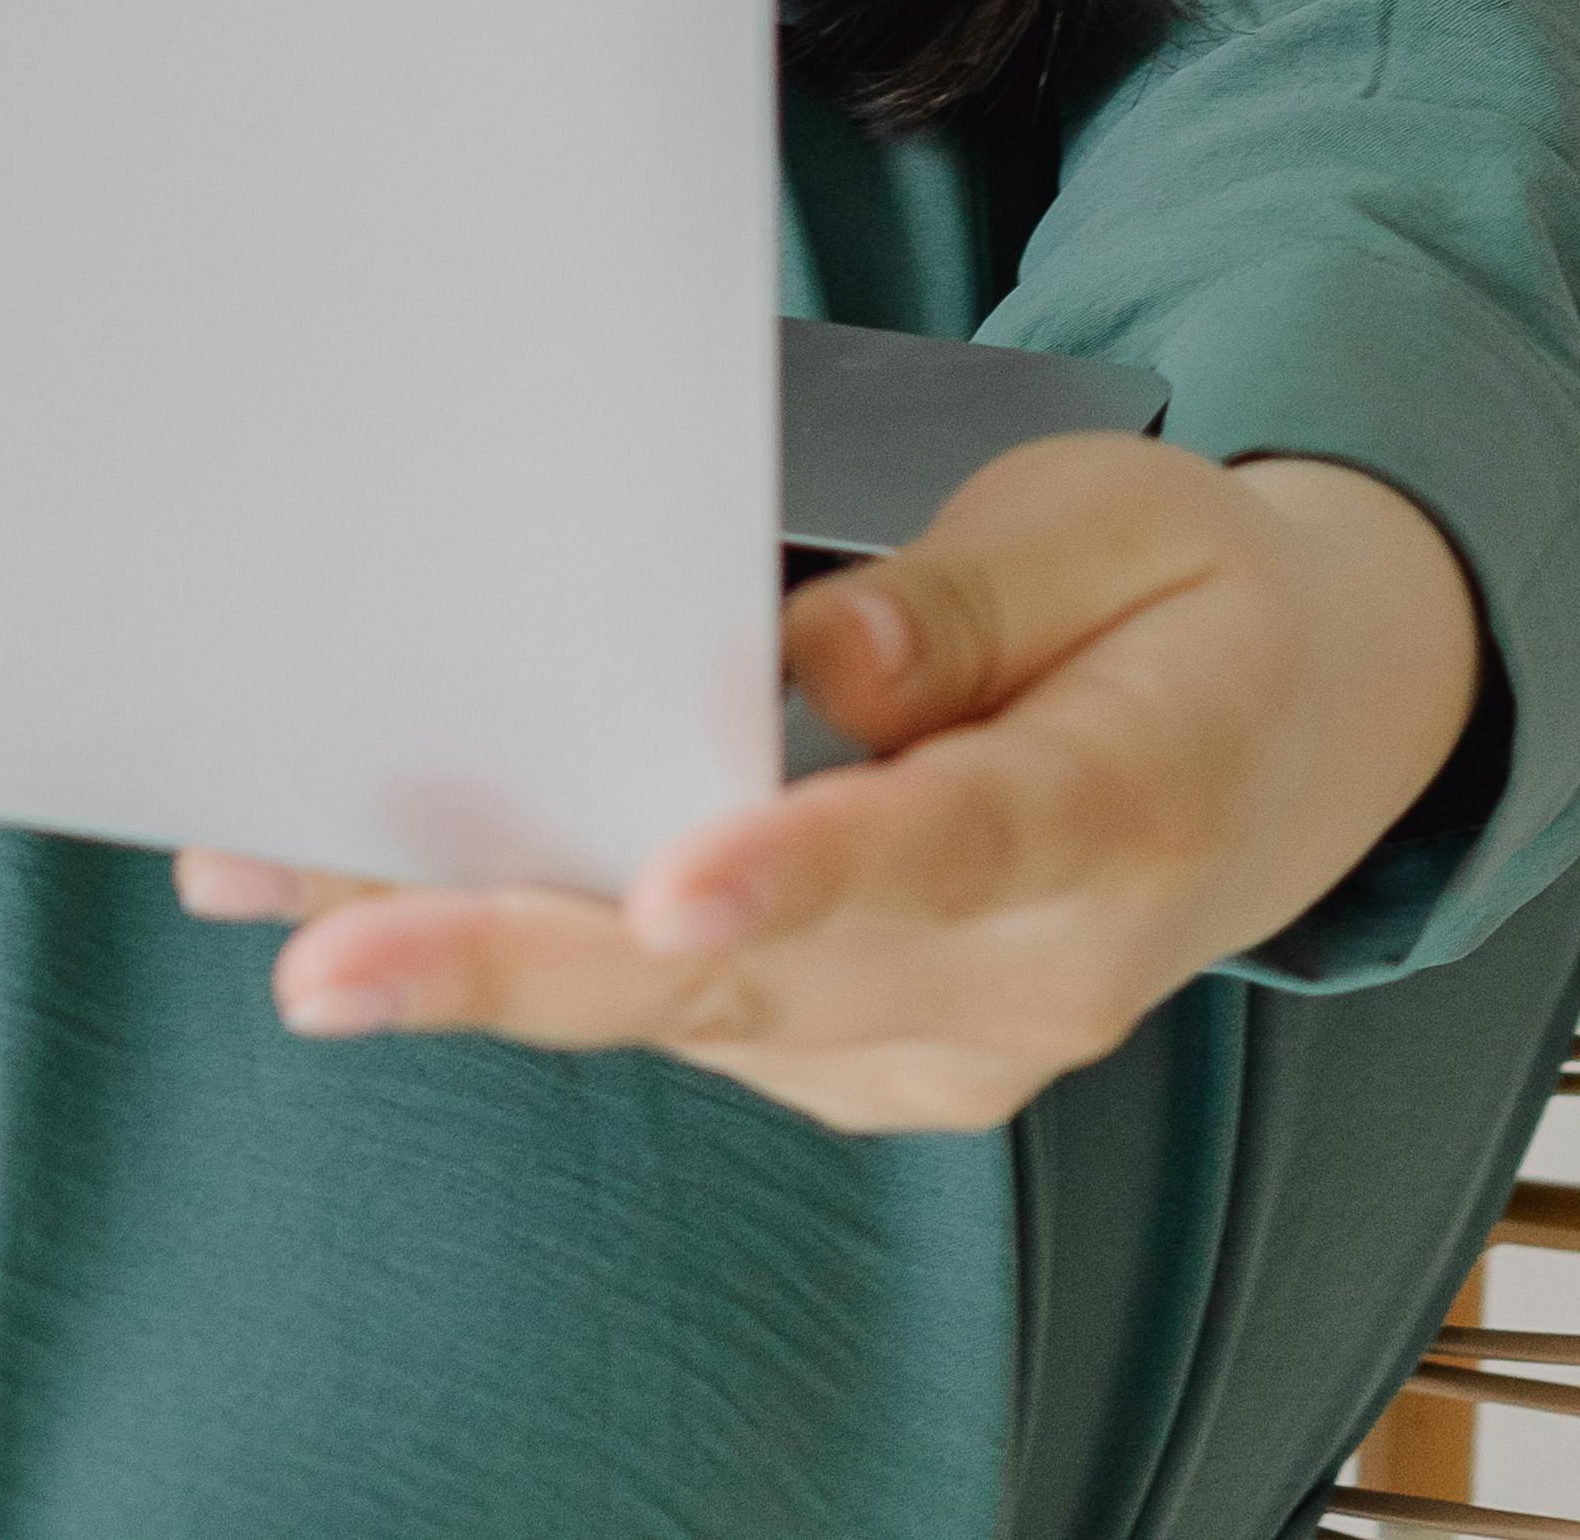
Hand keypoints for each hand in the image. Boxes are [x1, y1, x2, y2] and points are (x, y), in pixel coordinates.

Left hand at [175, 436, 1480, 1136]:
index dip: (805, 870)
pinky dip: (542, 962)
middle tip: (326, 963)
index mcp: (1127, 809)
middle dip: (524, 965)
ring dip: (482, 959)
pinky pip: (691, 1021)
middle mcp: (1031, 978)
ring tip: (276, 902)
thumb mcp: (1120, 523)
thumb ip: (973, 595)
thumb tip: (834, 665)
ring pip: (686, 1018)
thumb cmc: (1189, 597)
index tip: (670, 888)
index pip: (951, 851)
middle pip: (755, 982)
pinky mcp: (871, 1056)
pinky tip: (381, 910)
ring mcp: (946, 1043)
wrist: (1304, 738)